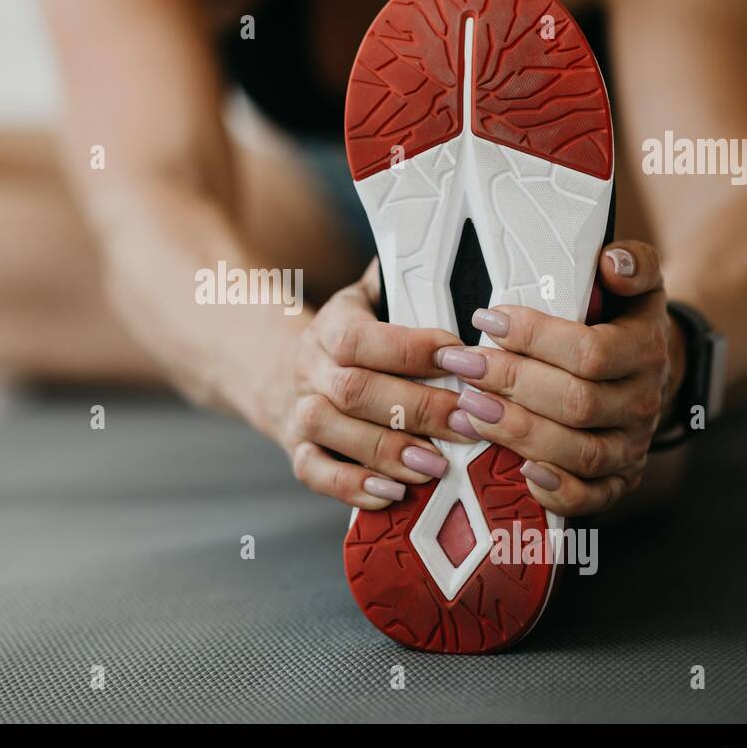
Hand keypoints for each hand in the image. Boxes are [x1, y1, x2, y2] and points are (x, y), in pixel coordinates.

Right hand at [265, 260, 480, 509]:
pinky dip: (352, 487)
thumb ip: (400, 285)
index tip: (460, 359)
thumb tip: (450, 254)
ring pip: (333, 432)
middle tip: (468, 422)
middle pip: (355, 390)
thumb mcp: (366, 301)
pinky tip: (393, 493)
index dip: (411, 349)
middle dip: (417, 409)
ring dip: (388, 451)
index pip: (362, 338)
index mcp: (330, 327)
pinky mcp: (297, 453)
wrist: (278, 373)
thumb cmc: (349, 340)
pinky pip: (315, 473)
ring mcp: (299, 414)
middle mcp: (309, 370)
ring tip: (436, 466)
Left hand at [441, 241, 680, 514]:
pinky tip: (519, 471)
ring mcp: (631, 446)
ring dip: (518, 432)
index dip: (535, 337)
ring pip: (578, 452)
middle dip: (512, 383)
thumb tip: (611, 263)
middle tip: (462, 366)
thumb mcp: (632, 285)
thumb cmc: (618, 321)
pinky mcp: (617, 480)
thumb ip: (630, 264)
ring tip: (469, 411)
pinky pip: (590, 497)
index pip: (591, 352)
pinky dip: (555, 490)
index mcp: (646, 350)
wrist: (644, 371)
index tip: (486, 319)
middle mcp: (642, 402)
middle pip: (578, 403)